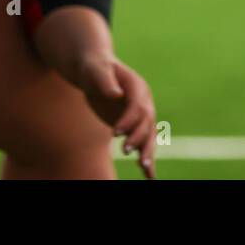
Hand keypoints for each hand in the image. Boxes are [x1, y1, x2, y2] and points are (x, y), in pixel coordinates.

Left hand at [81, 55, 156, 178]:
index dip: (129, 120)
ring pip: (148, 136)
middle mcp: (144, 102)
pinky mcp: (134, 126)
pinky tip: (150, 176)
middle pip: (147, 123)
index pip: (138, 107)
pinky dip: (147, 158)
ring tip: (145, 168)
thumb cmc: (94, 68)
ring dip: (147, 151)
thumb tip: (115, 94)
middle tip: (126, 151)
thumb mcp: (97, 69)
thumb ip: (106, 81)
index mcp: (138, 87)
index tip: (115, 133)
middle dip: (139, 138)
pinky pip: (143, 143)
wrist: (95, 71)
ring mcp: (141, 115)